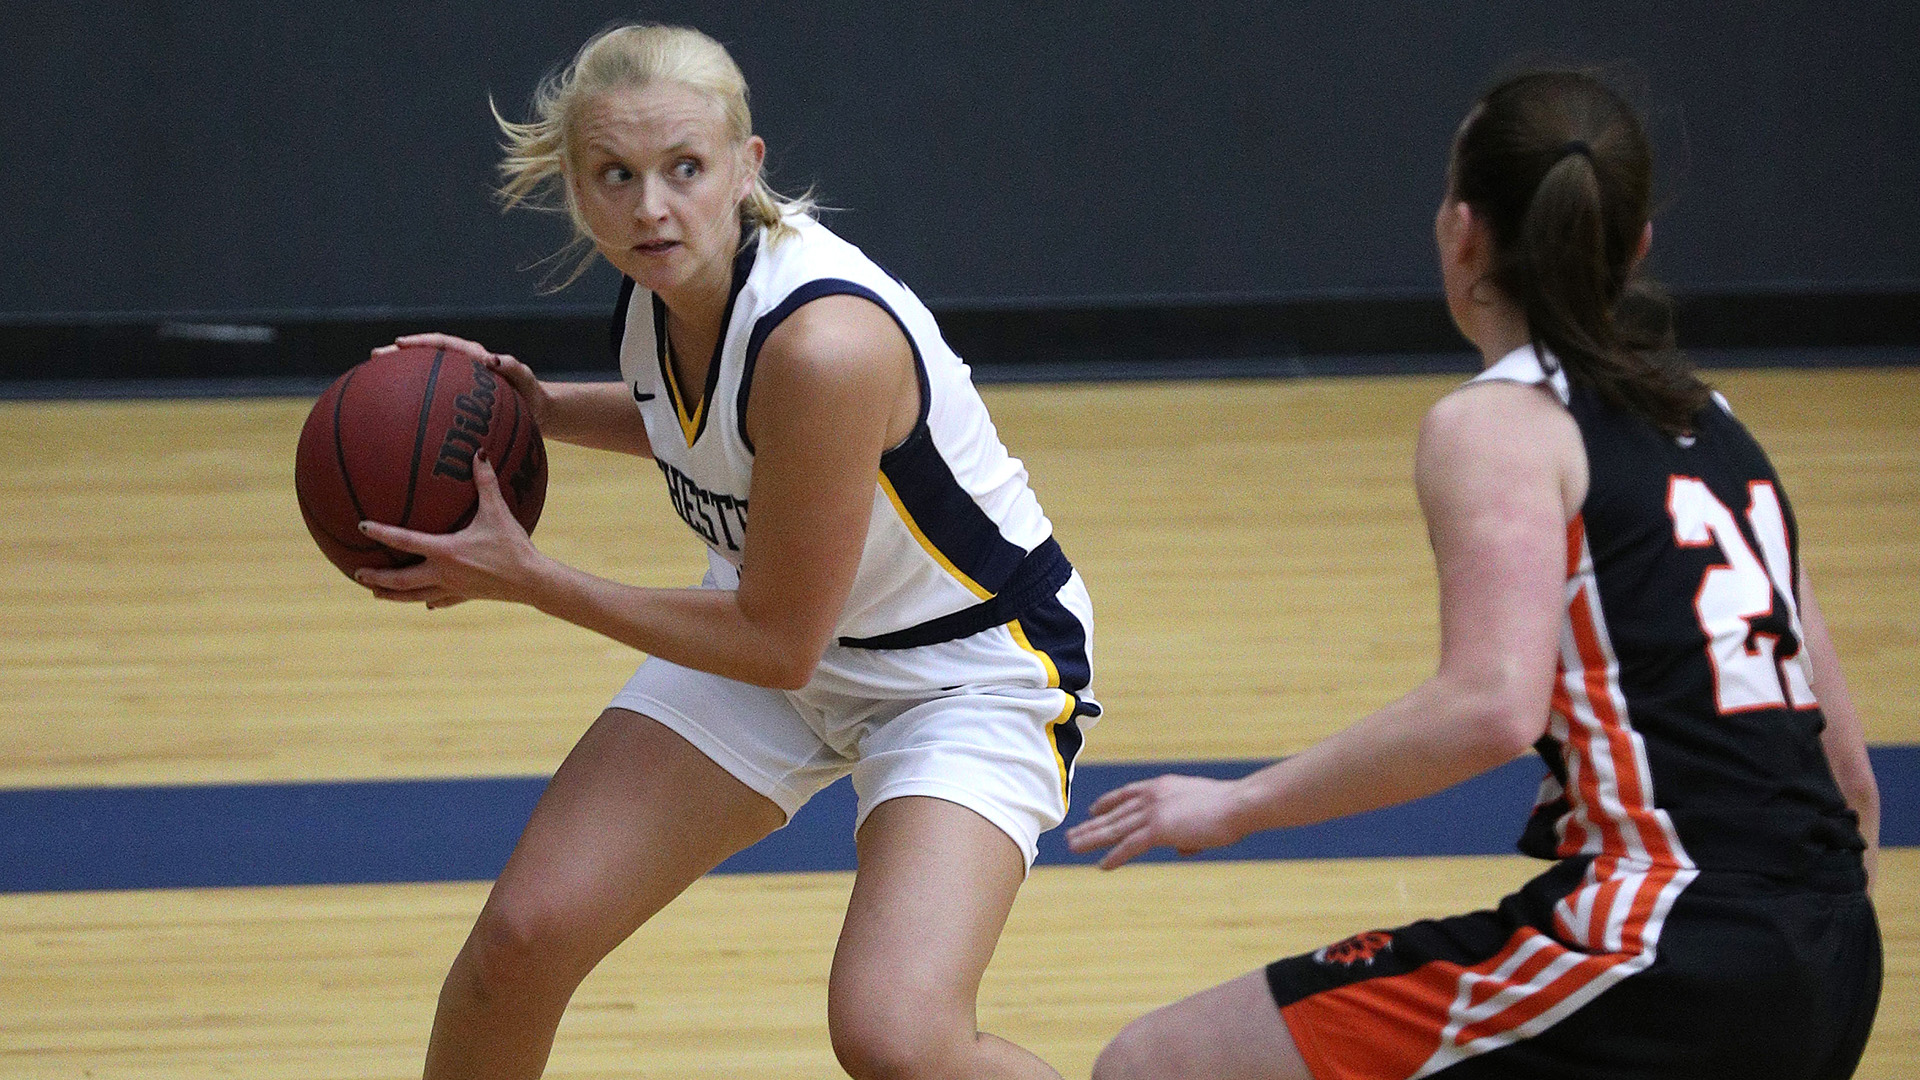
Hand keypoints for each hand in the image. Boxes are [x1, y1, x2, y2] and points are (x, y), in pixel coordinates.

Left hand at [355, 455, 546, 608]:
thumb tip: (479, 452)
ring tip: (375, 593)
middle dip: (377, 577)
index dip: (382, 533)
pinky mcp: (465, 597)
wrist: (532, 581)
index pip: (405, 541)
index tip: (361, 526)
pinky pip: (441, 600)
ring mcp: (453, 588)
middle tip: (356, 573)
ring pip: (414, 595)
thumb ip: (486, 482)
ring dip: (392, 595)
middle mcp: (444, 573)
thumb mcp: (498, 512)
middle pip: (401, 580)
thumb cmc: (515, 546)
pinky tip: (425, 603)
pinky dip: (428, 600)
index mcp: (446, 551)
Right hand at [374, 332, 553, 427]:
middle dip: (399, 354)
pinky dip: (413, 399)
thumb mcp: (525, 379)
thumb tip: (492, 359)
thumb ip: (513, 368)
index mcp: (474, 357)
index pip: (444, 344)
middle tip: (374, 356)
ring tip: (373, 376)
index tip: (400, 344)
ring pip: (424, 374)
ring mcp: (456, 383)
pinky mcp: (456, 399)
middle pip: (426, 355)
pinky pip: (431, 396)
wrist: (536, 411)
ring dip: (401, 373)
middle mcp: (462, 366)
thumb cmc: (531, 394)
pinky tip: (393, 412)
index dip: (421, 343)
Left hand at [1065, 773, 1248, 869]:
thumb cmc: (1228, 808)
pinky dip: (1115, 856)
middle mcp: (1151, 796)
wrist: (1238, 804)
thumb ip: (1186, 830)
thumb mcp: (1200, 810)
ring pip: (1115, 828)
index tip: (1091, 810)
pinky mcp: (1159, 829)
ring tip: (1073, 847)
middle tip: (1071, 834)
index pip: (1126, 794)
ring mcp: (1153, 811)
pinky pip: (1129, 846)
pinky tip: (1103, 865)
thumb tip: (1181, 847)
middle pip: (1114, 813)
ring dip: (1092, 839)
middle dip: (1090, 825)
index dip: (1106, 803)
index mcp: (1161, 786)